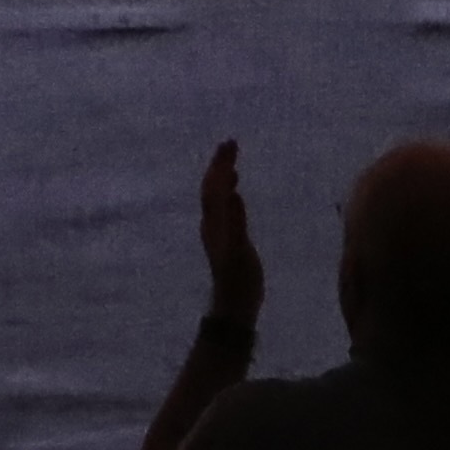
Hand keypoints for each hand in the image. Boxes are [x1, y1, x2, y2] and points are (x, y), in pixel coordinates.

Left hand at [197, 139, 260, 322]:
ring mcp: (217, 231)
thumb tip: (231, 193)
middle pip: (211, 188)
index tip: (230, 144)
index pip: (213, 186)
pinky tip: (234, 192)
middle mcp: (211, 223)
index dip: (219, 164)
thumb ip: (236, 222)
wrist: (234, 304)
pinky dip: (227, 192)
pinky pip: (222, 207)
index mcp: (214, 222)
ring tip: (231, 162)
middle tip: (230, 145)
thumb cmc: (239, 279)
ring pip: (215, 196)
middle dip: (218, 165)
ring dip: (221, 177)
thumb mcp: (239, 250)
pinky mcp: (225, 238)